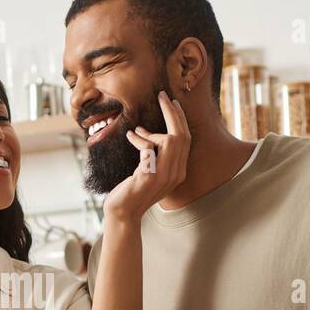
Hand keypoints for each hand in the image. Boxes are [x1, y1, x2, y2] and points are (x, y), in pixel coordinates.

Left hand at [102, 91, 190, 221]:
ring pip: (171, 140)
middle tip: (163, 96)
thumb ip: (155, 156)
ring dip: (155, 128)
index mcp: (179, 172)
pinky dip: (140, 139)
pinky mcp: (149, 176)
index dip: (180, 119)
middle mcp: (176, 173)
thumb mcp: (148, 172)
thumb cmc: (132, 191)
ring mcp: (164, 175)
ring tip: (137, 129)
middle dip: (173, 113)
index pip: (186, 139)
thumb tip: (148, 135)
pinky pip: (149, 148)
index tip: (172, 103)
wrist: (123, 213)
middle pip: (182, 135)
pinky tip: (131, 137)